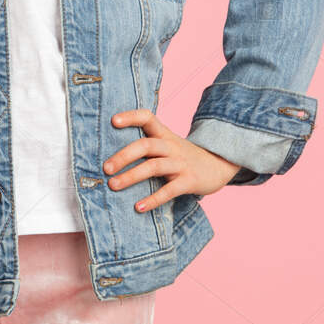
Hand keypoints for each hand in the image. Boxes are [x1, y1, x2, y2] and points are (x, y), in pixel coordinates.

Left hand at [103, 109, 241, 211]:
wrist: (218, 165)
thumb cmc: (182, 156)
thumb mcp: (168, 144)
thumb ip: (146, 145)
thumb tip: (110, 154)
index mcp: (164, 134)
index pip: (148, 118)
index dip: (131, 117)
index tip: (113, 121)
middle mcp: (171, 146)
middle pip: (146, 145)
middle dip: (123, 156)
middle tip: (105, 168)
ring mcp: (181, 163)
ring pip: (154, 167)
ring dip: (131, 176)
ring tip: (113, 185)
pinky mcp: (189, 181)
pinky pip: (169, 191)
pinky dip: (153, 199)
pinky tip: (138, 207)